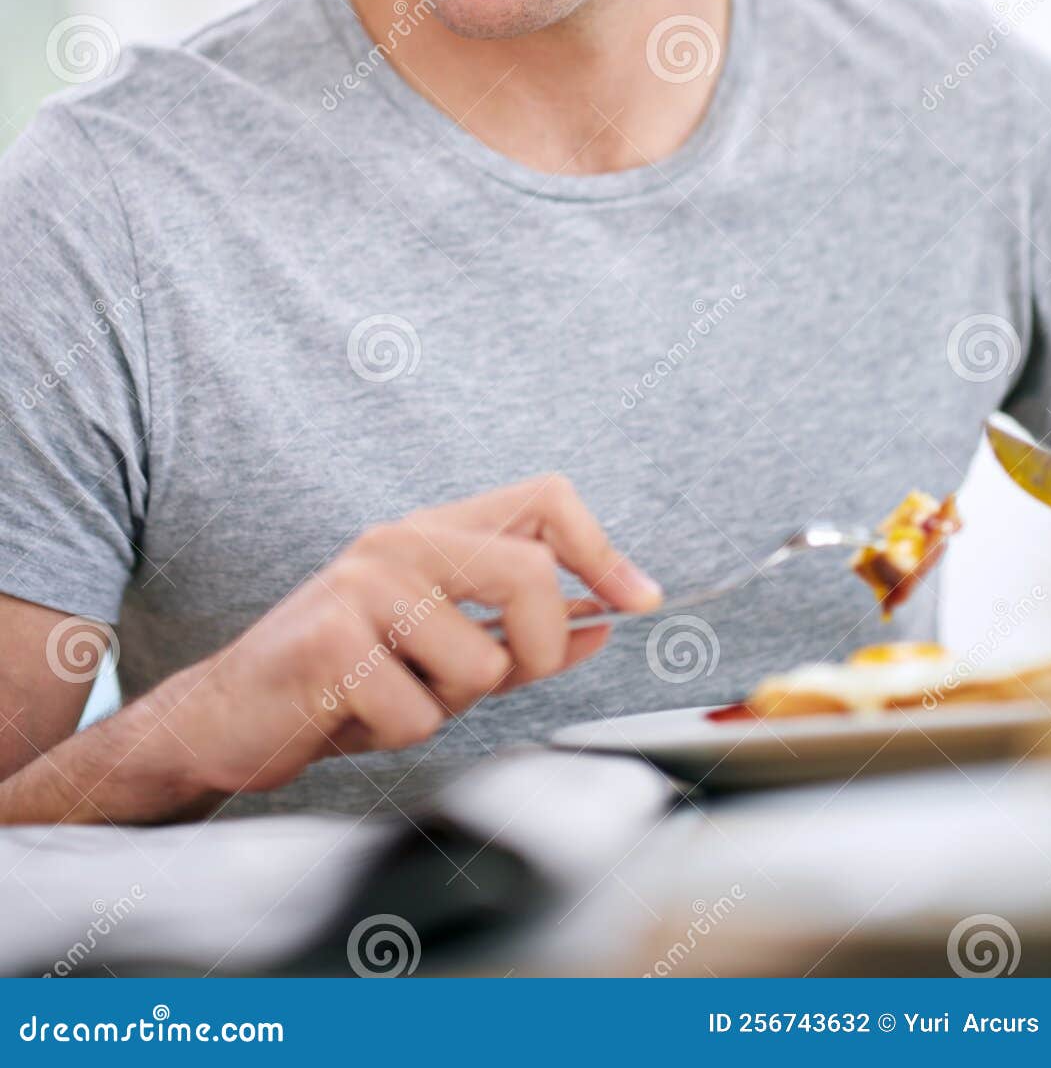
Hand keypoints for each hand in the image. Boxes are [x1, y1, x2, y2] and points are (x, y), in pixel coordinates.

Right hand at [157, 473, 661, 798]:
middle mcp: (401, 542)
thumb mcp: (442, 652)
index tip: (640, 602)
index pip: (545, 498)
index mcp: (435, 532)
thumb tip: (605, 621)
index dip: (603, 548)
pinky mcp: (332, 641)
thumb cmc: (343, 683)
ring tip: (391, 694)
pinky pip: (421, 713)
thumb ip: (520, 635)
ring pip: (480, 665)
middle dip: (536, 649)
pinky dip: (398, 734)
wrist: (228, 715)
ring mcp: (363, 585)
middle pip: (532, 574)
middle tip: (495, 678)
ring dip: (447, 705)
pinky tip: (353, 714)